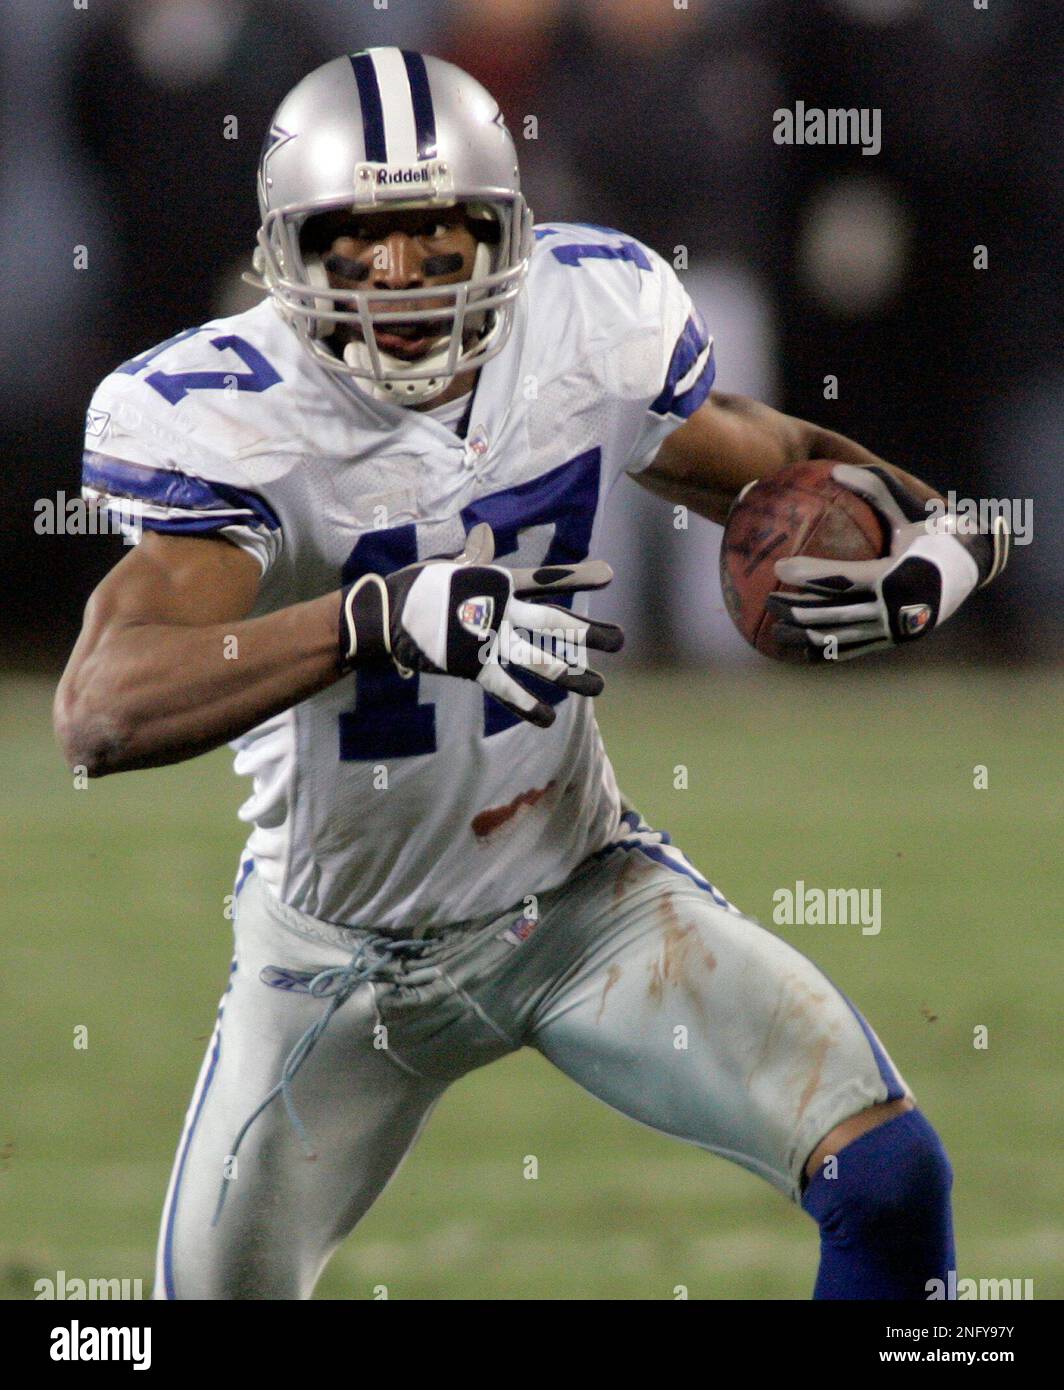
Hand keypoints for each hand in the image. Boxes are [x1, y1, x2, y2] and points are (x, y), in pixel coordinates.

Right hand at [338, 523, 623, 725]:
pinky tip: (548, 718)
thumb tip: (482, 539)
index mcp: (499, 582)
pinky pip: (506, 689)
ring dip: (571, 674)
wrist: (384, 613)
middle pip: (556, 623)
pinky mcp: (472, 666)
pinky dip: (527, 705)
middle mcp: (501, 610)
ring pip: (540, 659)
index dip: (579, 576)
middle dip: (590, 633)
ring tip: (598, 686)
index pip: (547, 579)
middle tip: (619, 640)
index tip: (609, 577)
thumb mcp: (449, 566)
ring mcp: (488, 639)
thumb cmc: (416, 586)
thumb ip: (474, 559)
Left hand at [767, 465, 1008, 661]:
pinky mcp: (892, 641)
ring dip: (804, 636)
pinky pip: (852, 648)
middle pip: (834, 615)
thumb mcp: (908, 509)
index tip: (780, 567)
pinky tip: (797, 646)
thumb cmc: (935, 532)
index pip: (844, 578)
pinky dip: (823, 649)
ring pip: (840, 638)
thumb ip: (873, 488)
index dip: (810, 575)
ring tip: (774, 628)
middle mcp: (894, 609)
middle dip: (797, 611)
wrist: (973, 567)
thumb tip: (834, 468)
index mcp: (896, 576)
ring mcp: (893, 630)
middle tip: (768, 601)